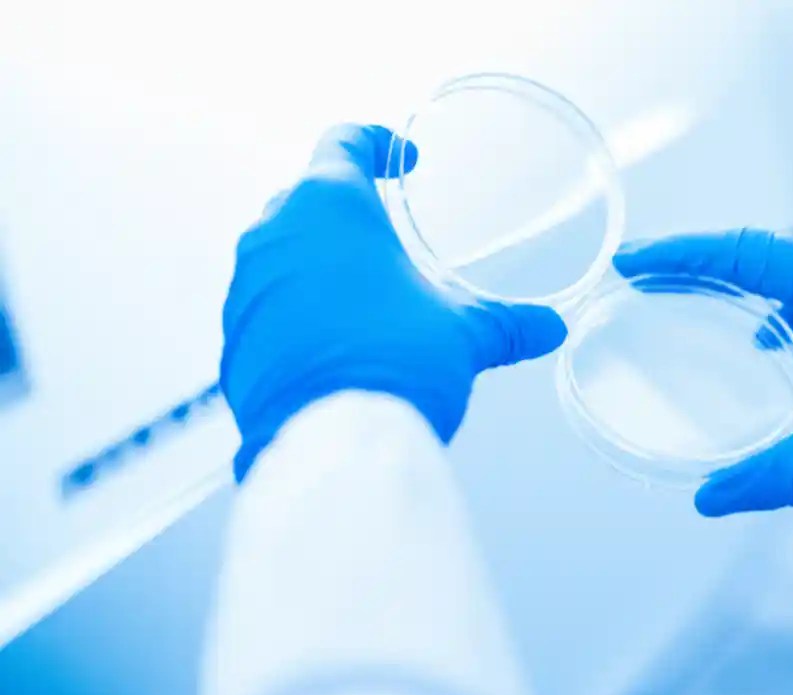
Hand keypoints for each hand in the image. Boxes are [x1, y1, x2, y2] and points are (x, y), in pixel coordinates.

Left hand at [221, 124, 565, 480]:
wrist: (331, 444)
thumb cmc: (394, 366)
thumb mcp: (464, 337)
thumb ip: (507, 325)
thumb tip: (547, 329)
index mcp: (330, 208)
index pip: (345, 143)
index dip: (378, 143)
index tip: (403, 158)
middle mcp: (276, 236)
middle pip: (309, 197)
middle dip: (348, 210)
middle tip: (386, 234)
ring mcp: (247, 290)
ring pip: (282, 255)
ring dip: (319, 265)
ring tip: (365, 297)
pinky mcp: (235, 340)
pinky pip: (266, 310)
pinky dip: (297, 315)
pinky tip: (335, 345)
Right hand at [614, 229, 792, 535]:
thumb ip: (778, 473)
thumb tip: (706, 501)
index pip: (751, 253)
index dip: (683, 254)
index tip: (631, 259)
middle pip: (770, 245)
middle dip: (704, 259)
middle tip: (646, 275)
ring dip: (746, 278)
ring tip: (694, 301)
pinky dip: (788, 305)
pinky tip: (771, 344)